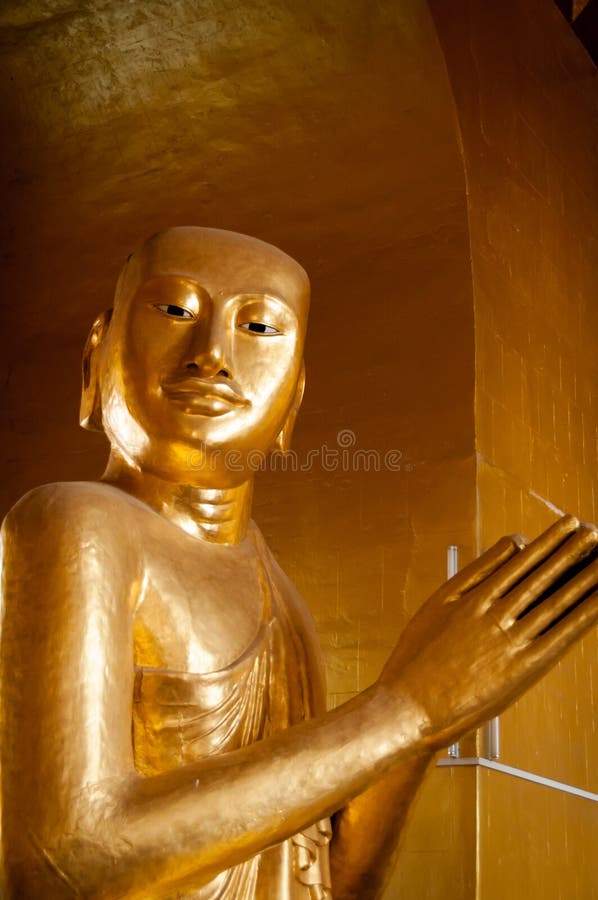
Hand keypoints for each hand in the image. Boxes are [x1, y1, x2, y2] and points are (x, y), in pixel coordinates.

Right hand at [379, 515, 597, 750]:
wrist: (410, 706)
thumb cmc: (416, 659)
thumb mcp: (436, 606)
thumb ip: (472, 575)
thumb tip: (504, 550)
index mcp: (472, 596)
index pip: (519, 560)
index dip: (548, 542)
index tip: (568, 526)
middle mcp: (494, 613)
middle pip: (541, 575)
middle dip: (572, 551)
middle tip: (595, 531)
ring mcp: (510, 640)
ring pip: (556, 600)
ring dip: (585, 578)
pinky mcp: (523, 667)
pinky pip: (561, 635)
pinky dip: (584, 615)